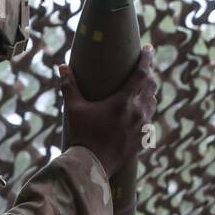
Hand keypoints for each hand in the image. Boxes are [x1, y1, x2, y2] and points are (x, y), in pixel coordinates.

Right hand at [61, 46, 158, 177]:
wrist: (92, 166)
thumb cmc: (82, 135)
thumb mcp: (74, 109)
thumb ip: (70, 86)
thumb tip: (63, 66)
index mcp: (124, 102)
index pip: (141, 74)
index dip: (146, 59)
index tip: (149, 48)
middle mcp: (137, 113)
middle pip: (151, 87)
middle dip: (149, 75)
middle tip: (145, 67)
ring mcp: (142, 128)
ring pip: (152, 104)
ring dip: (149, 93)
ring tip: (143, 88)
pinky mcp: (142, 140)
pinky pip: (149, 121)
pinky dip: (146, 112)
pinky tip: (140, 113)